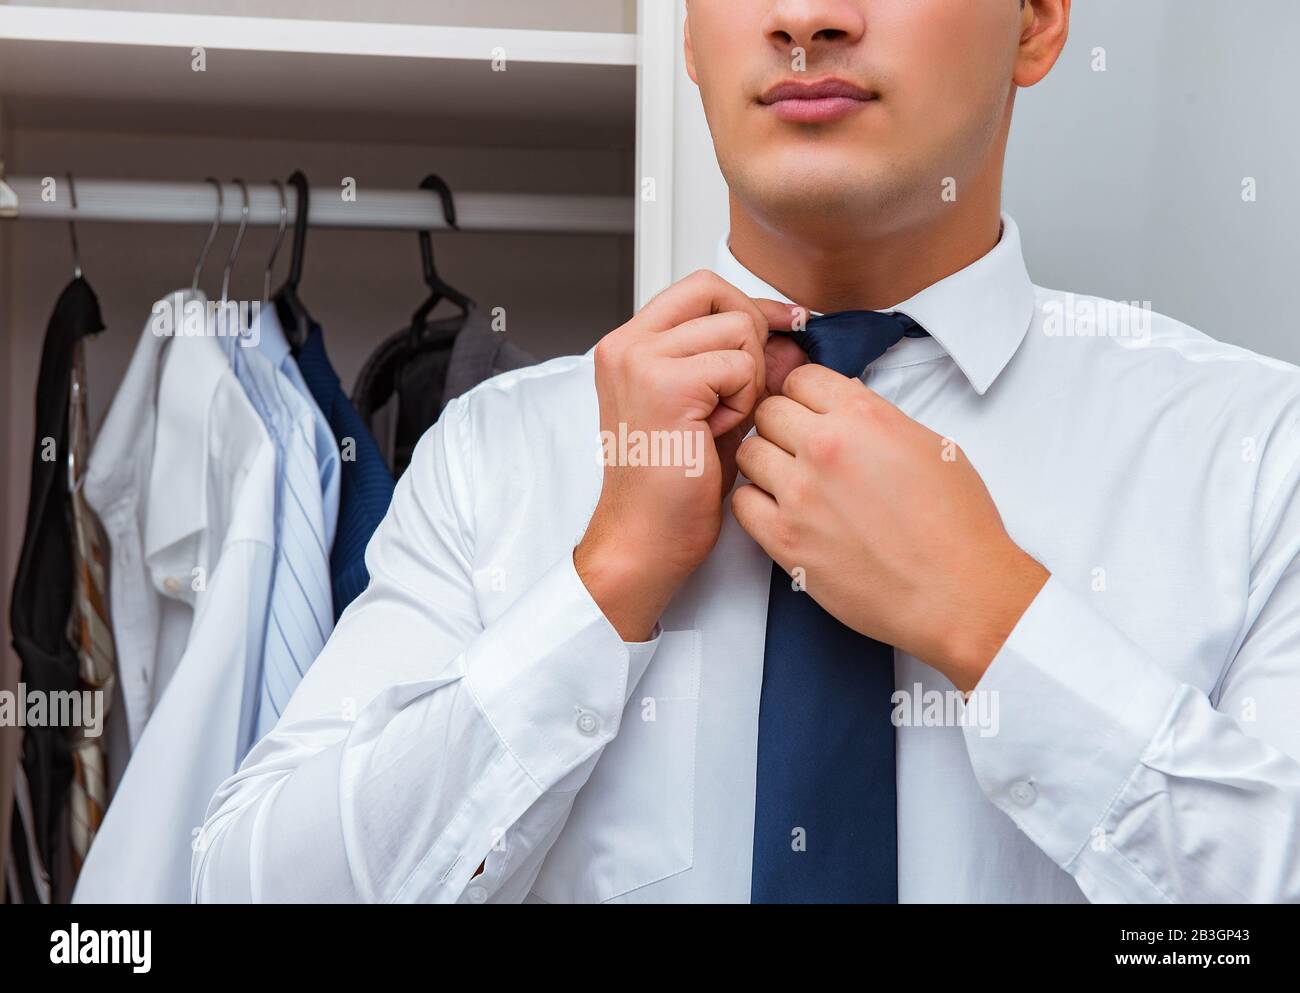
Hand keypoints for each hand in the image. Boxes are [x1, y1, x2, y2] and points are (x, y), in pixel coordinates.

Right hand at [575, 271, 799, 641]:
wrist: (644, 539)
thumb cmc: (672, 489)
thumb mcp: (710, 409)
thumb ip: (739, 364)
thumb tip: (788, 332)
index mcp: (628, 346)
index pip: (700, 289)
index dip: (747, 305)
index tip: (783, 323)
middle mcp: (627, 345)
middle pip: (719, 295)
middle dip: (751, 337)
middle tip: (741, 391)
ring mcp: (641, 360)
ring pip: (737, 329)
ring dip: (746, 377)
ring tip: (719, 422)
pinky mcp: (666, 384)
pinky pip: (740, 365)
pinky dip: (744, 401)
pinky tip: (716, 433)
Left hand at [732, 364, 1048, 690]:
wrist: (956, 593)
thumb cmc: (955, 526)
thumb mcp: (929, 446)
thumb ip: (877, 420)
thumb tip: (844, 411)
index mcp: (864, 417)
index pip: (801, 377)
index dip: (804, 394)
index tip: (808, 410)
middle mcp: (826, 449)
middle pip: (768, 411)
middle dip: (781, 425)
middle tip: (798, 446)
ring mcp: (800, 494)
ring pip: (748, 454)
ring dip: (765, 463)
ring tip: (791, 480)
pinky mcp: (785, 540)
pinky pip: (742, 503)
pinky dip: (756, 503)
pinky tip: (782, 511)